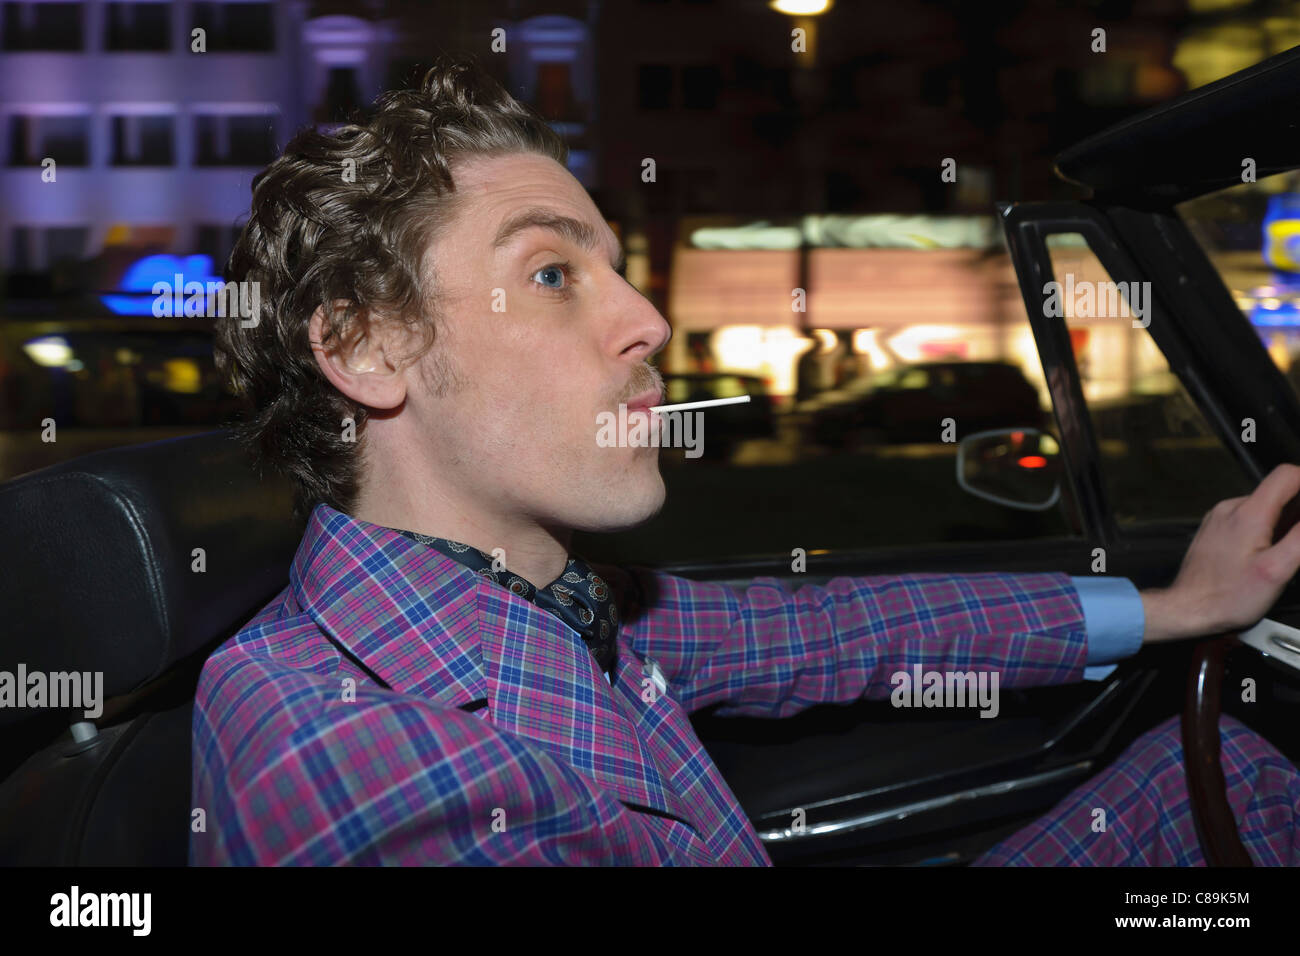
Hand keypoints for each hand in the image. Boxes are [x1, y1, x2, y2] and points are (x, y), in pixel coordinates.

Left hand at [1141, 464, 1299, 642]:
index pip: (1286, 475)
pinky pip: (1247, 518)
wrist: (1187, 608)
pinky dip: (1265, 527)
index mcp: (1249, 513)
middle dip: (1299, 508)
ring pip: (1262, 506)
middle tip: (1299, 537)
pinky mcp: (1215, 529)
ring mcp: (1220, 518)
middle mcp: (1230, 509)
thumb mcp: (1277, 569)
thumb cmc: (1228, 596)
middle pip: (1276, 491)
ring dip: (1283, 519)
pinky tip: (1269, 550)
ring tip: (1288, 547)